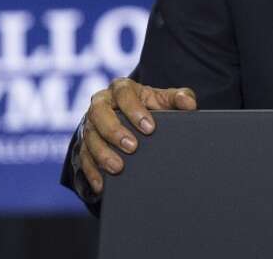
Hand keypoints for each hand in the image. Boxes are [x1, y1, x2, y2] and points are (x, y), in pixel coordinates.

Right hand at [78, 77, 196, 195]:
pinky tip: (102, 184)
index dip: (134, 110)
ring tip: (118, 168)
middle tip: (132, 147)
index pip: (124, 94)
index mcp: (121, 88)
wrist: (129, 116)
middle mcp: (101, 104)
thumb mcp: (163, 99)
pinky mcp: (85, 144)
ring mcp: (90, 124)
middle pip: (99, 113)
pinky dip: (92, 172)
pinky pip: (84, 158)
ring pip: (90, 137)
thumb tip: (189, 103)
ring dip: (102, 153)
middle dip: (114, 131)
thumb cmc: (149, 106)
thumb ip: (178, 98)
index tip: (150, 127)